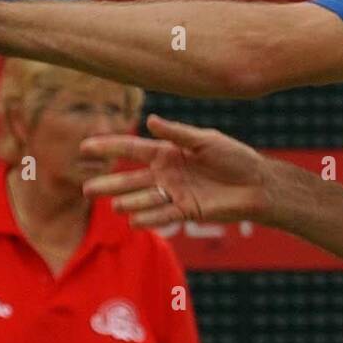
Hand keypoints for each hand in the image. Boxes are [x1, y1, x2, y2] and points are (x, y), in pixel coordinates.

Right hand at [80, 114, 270, 226]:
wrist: (257, 183)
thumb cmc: (234, 157)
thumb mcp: (206, 140)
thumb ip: (178, 134)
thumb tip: (149, 121)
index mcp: (168, 152)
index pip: (132, 148)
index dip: (109, 147)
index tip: (85, 146)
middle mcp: (166, 173)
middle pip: (131, 179)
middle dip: (109, 184)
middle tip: (86, 189)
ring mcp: (175, 193)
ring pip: (145, 199)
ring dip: (130, 203)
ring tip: (115, 206)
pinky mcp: (187, 211)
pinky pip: (164, 215)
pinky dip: (150, 218)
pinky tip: (134, 221)